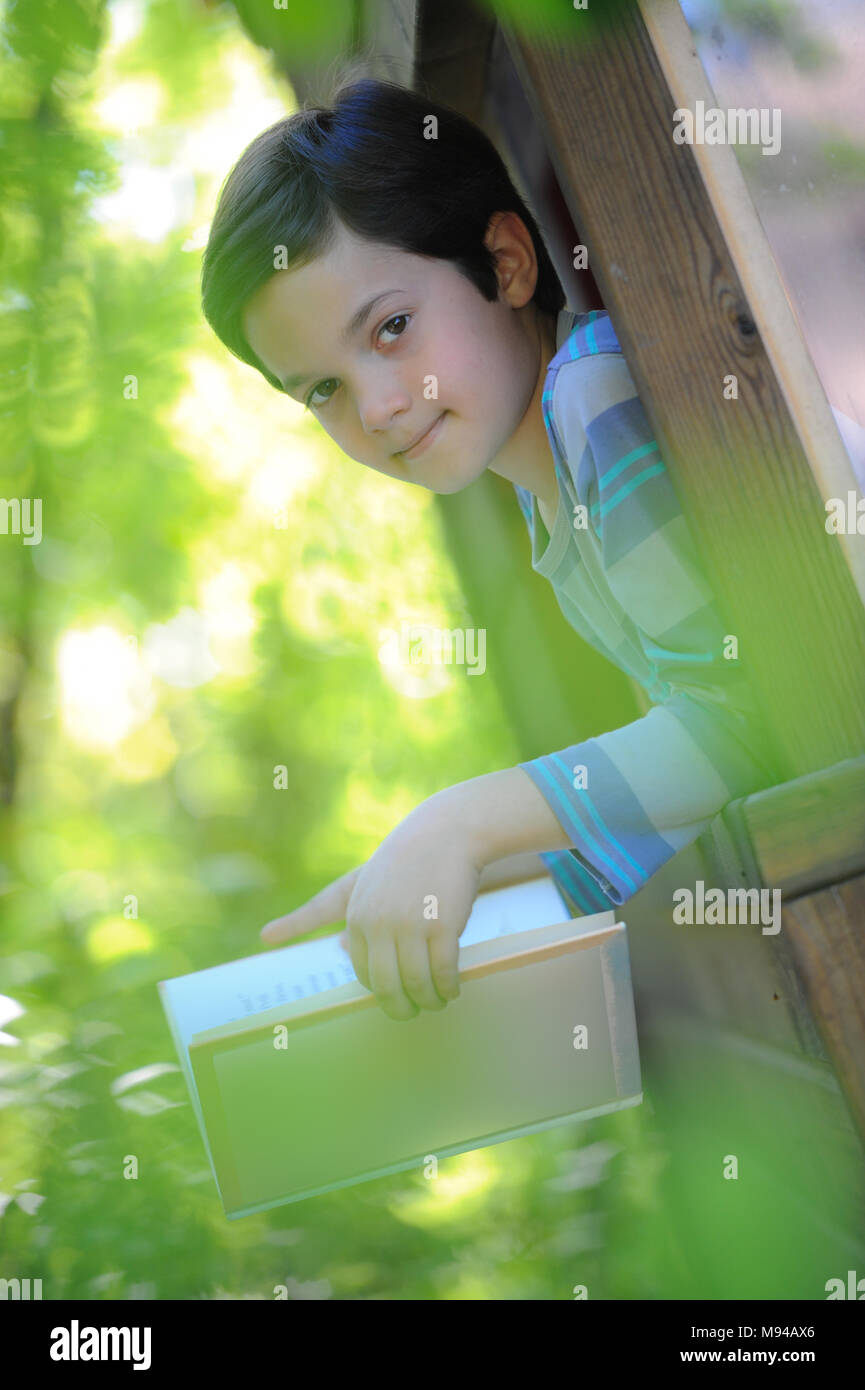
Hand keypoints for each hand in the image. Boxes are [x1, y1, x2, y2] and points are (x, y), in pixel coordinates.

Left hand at [260, 797, 481, 1020]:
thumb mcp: (365, 883)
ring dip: (430, 1001)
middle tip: (413, 1013)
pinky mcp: (442, 926)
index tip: (394, 998)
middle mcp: (379, 924)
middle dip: (400, 1008)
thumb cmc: (406, 860)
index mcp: (357, 917)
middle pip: (386, 986)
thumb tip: (306, 943)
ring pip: (417, 984)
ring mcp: (410, 926)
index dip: (381, 991)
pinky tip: (454, 988)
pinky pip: (443, 973)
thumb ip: (344, 915)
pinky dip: (449, 987)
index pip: (363, 972)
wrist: (446, 832)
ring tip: (439, 1001)